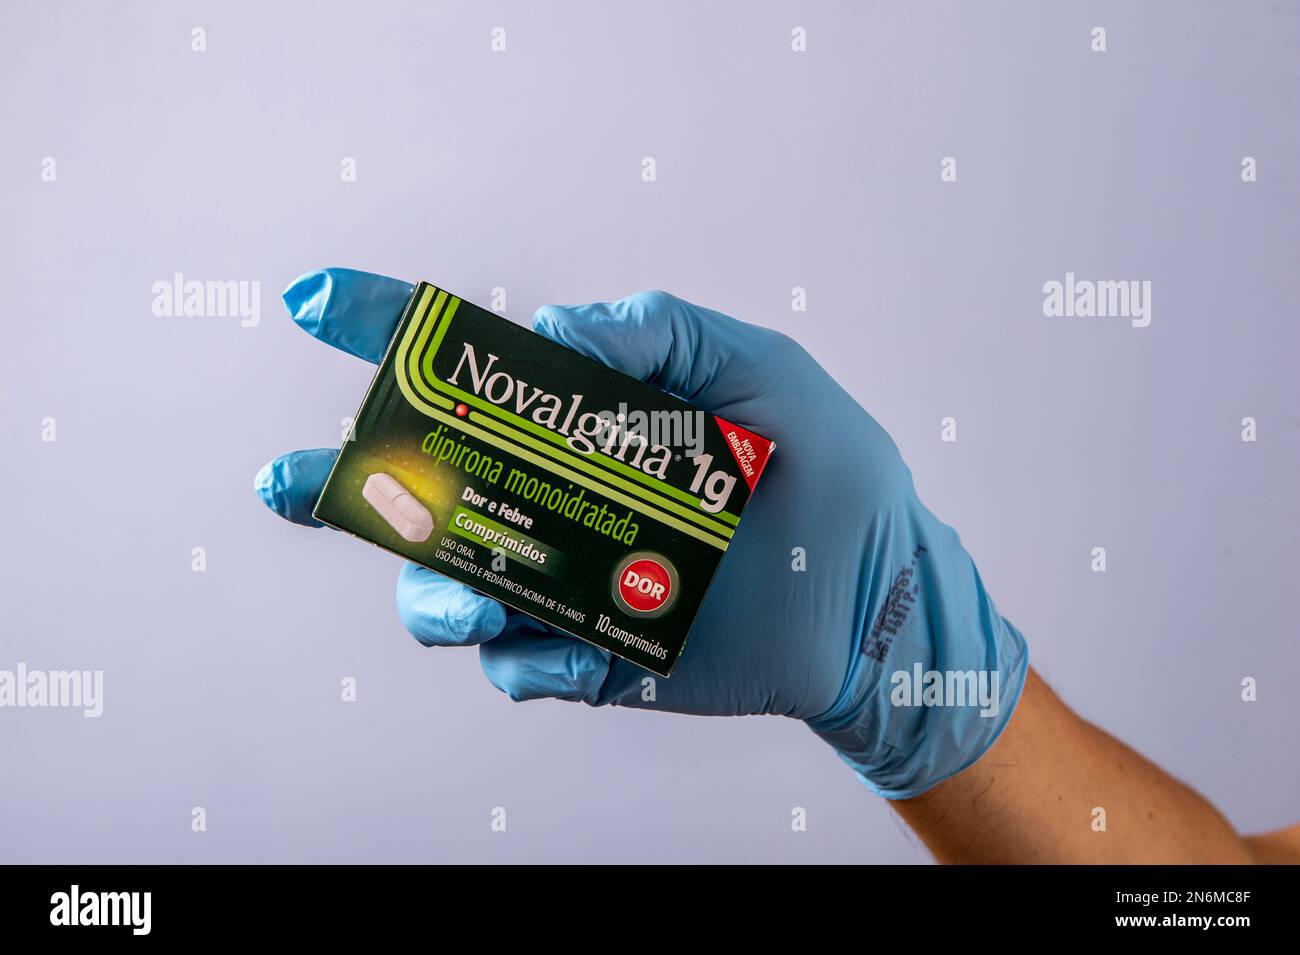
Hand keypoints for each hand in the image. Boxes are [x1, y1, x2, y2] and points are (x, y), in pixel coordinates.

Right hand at [256, 267, 1028, 797]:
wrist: (878, 600)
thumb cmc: (830, 473)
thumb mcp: (763, 372)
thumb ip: (664, 331)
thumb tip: (561, 328)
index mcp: (587, 421)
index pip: (470, 370)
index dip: (387, 333)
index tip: (315, 307)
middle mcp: (558, 498)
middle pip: (422, 487)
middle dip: (341, 482)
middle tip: (296, 482)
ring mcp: (568, 580)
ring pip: (447, 589)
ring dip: (433, 590)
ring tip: (472, 598)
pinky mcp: (595, 655)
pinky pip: (524, 665)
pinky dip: (525, 660)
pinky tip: (559, 653)